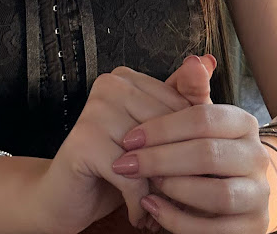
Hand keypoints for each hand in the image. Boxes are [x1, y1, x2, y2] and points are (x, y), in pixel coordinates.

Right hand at [35, 66, 192, 233]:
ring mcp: (94, 108)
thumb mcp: (156, 136)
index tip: (193, 171)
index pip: (181, 104)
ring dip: (159, 189)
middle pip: (168, 127)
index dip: (191, 145)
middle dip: (177, 169)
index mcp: (128, 77)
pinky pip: (131, 175)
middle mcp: (110, 84)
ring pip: (152, 152)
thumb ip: (183, 97)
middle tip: (177, 196)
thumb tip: (208, 61)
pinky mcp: (84, 139)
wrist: (69, 196)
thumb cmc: (117, 164)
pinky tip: (138, 214)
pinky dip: (138, 202)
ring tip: (158, 207)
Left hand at [116, 55, 269, 233]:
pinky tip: (153, 208)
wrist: (237, 190)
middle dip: (160, 159)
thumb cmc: (204, 147)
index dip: (162, 128)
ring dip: (173, 189)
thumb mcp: (195, 118)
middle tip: (126, 163)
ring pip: (217, 194)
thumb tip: (194, 60)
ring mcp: (259, 196)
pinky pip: (214, 229)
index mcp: (243, 124)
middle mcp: (259, 158)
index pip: (203, 119)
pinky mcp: (252, 229)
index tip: (128, 138)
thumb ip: (191, 90)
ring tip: (145, 184)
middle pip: (207, 155)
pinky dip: (178, 220)